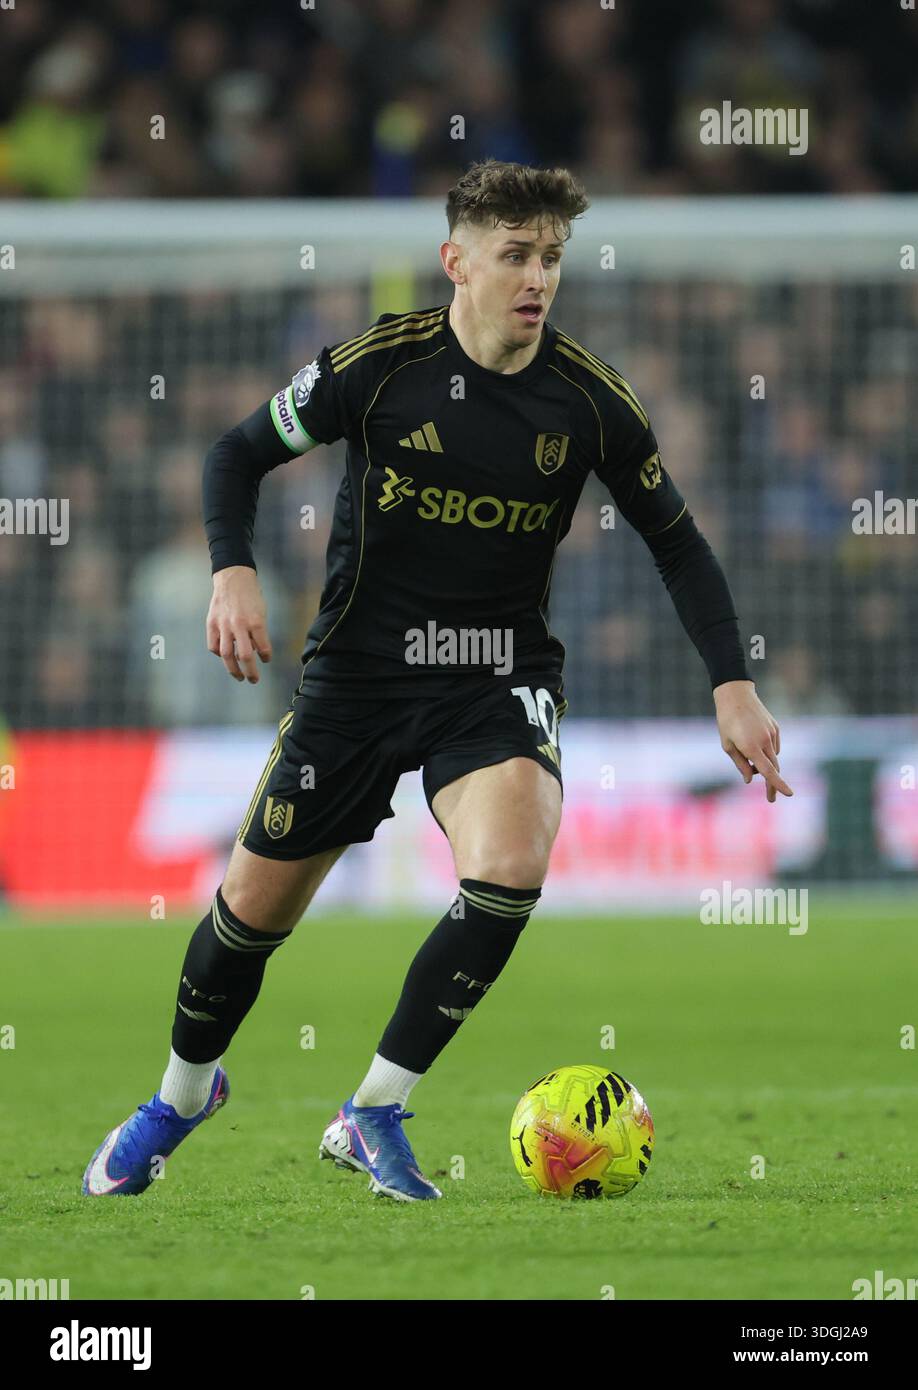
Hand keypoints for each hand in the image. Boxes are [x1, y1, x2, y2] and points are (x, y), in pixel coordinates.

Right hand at [206, 565, 272, 682]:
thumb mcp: (261, 612)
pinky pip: (214, 645)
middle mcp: (239, 625)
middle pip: (244, 656)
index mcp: (256, 621)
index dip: (266, 657)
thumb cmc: (250, 596)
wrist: (233, 578)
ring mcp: (223, 625)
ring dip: (233, 669)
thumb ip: (259, 632)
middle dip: (250, 672)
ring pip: (226, 655)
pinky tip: (225, 655)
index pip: (263, 648)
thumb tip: (255, 652)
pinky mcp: (212, 623)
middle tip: (254, 680)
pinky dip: (219, 654)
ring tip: (239, 676)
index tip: (266, 659)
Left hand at [713, 680, 791, 802]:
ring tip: (746, 755)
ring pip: (773, 757)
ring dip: (765, 764)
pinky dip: (767, 751)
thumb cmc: (726, 722)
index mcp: (750, 747)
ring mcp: (772, 733)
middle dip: (772, 784)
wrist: (736, 695)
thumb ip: (740, 764)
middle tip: (770, 799)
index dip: (778, 784)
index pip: (768, 770)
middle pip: (774, 768)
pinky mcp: (776, 728)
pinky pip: (774, 746)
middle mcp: (764, 741)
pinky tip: (755, 743)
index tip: (789, 794)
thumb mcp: (727, 745)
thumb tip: (750, 780)